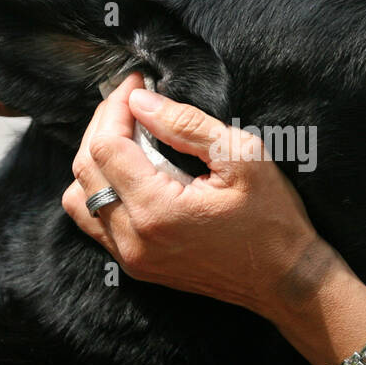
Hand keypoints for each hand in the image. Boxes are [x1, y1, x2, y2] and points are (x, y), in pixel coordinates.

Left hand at [61, 72, 344, 319]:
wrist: (285, 280)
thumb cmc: (273, 219)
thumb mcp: (242, 157)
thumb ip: (186, 125)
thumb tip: (141, 101)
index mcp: (156, 210)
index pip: (106, 146)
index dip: (115, 107)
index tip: (136, 84)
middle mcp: (133, 238)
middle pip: (85, 169)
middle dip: (102, 125)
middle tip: (131, 102)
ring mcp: (131, 257)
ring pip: (79, 199)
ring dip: (95, 160)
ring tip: (127, 136)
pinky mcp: (137, 266)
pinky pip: (96, 223)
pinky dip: (102, 190)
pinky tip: (132, 172)